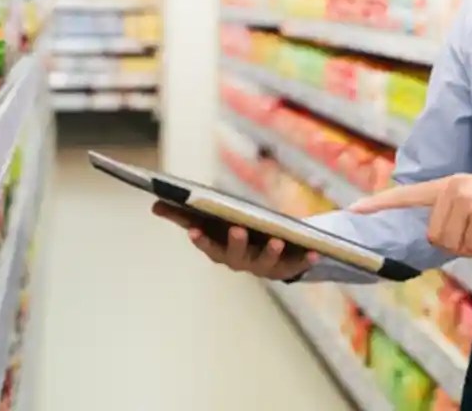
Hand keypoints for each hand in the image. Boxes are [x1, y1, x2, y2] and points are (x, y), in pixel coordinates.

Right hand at [151, 202, 318, 280]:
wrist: (269, 246)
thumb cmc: (233, 231)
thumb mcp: (212, 221)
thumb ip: (184, 215)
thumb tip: (155, 204)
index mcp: (221, 250)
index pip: (208, 247)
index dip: (202, 240)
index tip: (195, 230)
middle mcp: (240, 262)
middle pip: (236, 257)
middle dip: (236, 244)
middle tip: (238, 229)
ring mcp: (263, 267)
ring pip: (266, 263)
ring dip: (270, 253)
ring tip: (276, 240)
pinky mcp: (286, 267)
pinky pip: (296, 266)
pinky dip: (305, 260)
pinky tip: (315, 252)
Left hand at [348, 173, 471, 256]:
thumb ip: (452, 215)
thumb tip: (434, 239)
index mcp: (447, 184)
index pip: (406, 194)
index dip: (378, 204)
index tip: (353, 211)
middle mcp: (451, 188)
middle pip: (434, 238)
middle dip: (461, 242)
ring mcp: (465, 198)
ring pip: (451, 244)